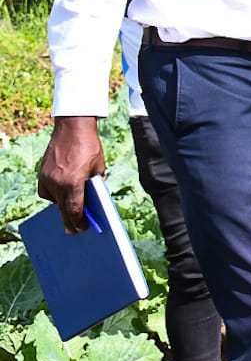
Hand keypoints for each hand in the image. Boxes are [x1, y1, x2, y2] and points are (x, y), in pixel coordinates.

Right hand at [37, 116, 106, 232]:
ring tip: (70, 212)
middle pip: (63, 208)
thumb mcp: (99, 166)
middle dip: (69, 221)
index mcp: (73, 182)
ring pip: (54, 200)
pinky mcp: (42, 174)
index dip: (78, 221)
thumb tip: (94, 197)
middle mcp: (58, 183)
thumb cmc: (89, 146)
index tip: (81, 228)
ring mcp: (47, 179)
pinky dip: (53, 196)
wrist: (72, 128)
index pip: (74, 209)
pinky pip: (46, 192)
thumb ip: (96, 183)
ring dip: (62, 206)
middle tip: (72, 232)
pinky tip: (61, 196)